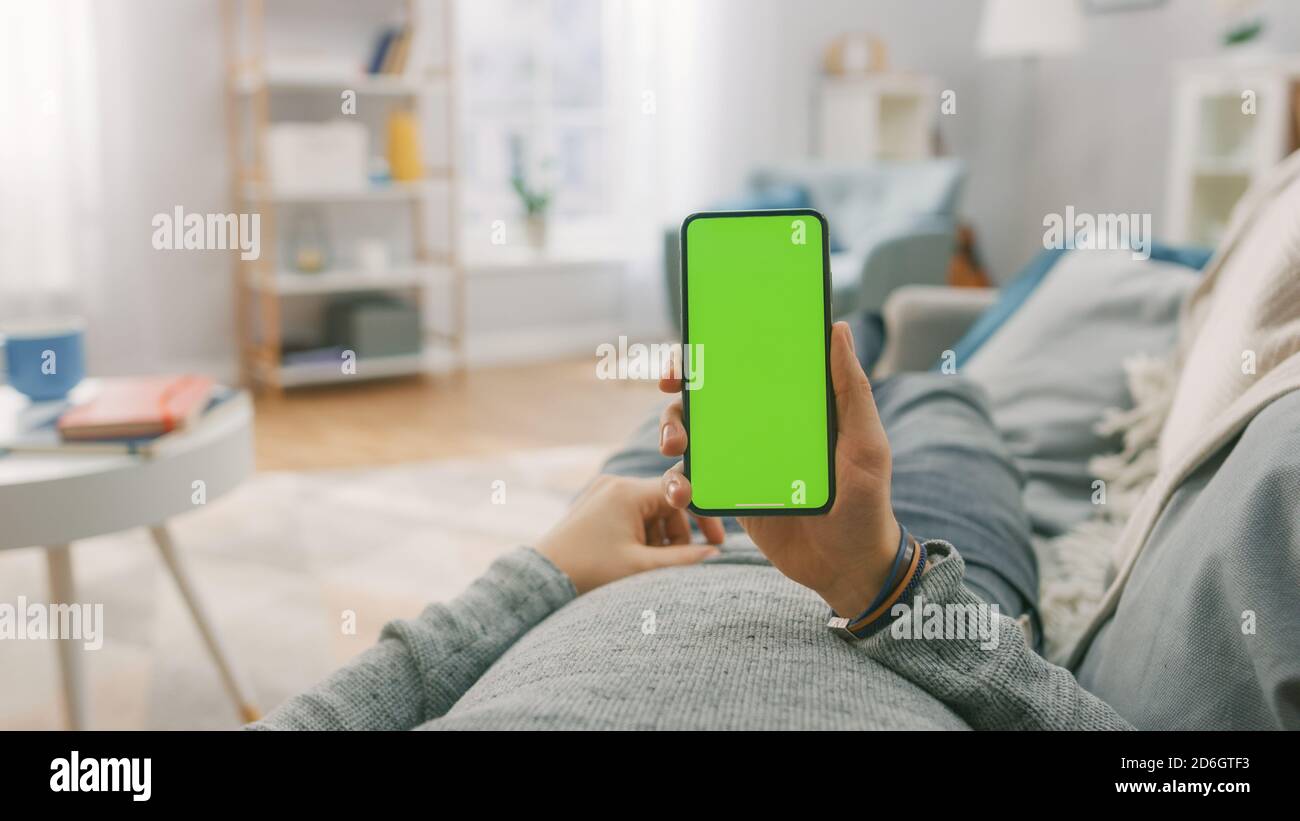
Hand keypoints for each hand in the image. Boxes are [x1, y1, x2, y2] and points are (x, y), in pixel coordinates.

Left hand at [537, 475, 722, 594]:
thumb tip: (715, 555)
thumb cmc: (590, 573)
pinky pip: (630, 514)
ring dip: (658, 538)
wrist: (543, 580)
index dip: (702, 516)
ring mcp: (603, 493)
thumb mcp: (642, 568)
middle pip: (665, 504)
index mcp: (628, 492)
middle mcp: (615, 484)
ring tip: (649, 566)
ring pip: (649, 511)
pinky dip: (640, 535)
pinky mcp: (595, 506)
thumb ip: (684, 560)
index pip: (680, 493)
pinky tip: (634, 559)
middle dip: (676, 534)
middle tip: (675, 564)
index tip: (716, 541)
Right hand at [658, 321, 901, 616]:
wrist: (849, 567)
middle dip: (680, 391)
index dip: (712, 353)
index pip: (747, 368)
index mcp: (791, 407)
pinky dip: (678, 482)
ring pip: (692, 437)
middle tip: (669, 391)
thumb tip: (839, 328)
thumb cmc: (867, 503)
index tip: (690, 352)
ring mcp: (743, 462)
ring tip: (675, 448)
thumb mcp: (866, 443)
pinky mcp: (731, 496)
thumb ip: (851, 389)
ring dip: (671, 433)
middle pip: (707, 399)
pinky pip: (694, 481)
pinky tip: (682, 491)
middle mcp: (762, 428)